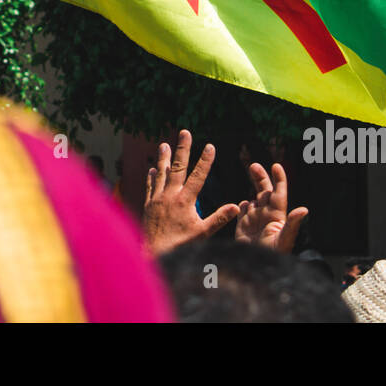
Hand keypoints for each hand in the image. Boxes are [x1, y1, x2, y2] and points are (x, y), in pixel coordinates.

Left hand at [142, 130, 238, 255]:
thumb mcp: (202, 233)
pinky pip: (150, 186)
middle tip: (185, 132)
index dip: (205, 160)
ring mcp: (157, 199)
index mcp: (185, 201)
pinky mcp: (148, 205)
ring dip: (163, 158)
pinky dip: (152, 176)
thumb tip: (237, 206)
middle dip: (182, 148)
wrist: (153, 254)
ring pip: (161, 173)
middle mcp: (170, 195)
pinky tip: (152, 169)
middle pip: (177, 167)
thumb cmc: (180, 245)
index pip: (198, 176)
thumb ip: (219, 219)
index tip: (210, 146)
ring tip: (164, 144)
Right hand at [235, 161, 307, 252]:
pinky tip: (241, 205)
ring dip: (253, 184)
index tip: (276, 166)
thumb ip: (293, 224)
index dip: (279, 179)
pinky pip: (242, 209)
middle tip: (254, 165)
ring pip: (253, 197)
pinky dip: (241, 204)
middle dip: (261, 177)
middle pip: (265, 191)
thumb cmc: (274, 256)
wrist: (255, 268)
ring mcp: (254, 219)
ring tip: (252, 169)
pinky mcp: (243, 225)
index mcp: (277, 215)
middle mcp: (266, 214)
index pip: (279, 193)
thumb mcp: (285, 240)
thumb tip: (305, 210)